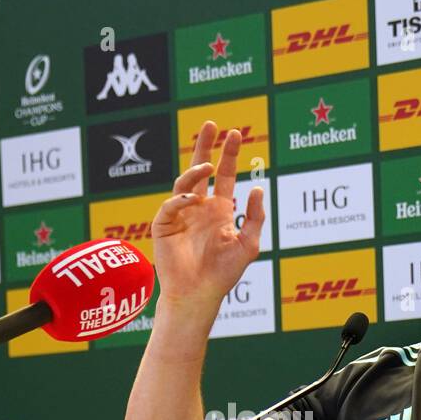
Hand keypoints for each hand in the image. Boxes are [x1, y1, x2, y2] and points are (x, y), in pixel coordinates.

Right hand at [152, 120, 264, 308]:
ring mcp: (181, 215)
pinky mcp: (164, 226)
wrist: (199, 294)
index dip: (228, 155)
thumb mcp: (248, 244)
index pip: (224, 175)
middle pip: (200, 170)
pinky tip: (191, 200)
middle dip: (205, 147)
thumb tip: (256, 188)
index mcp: (219, 210)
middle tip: (212, 124)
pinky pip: (170, 207)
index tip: (235, 134)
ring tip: (207, 166)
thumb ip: (255, 218)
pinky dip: (179, 200)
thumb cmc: (223, 274)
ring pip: (184, 184)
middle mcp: (199, 208)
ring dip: (194, 172)